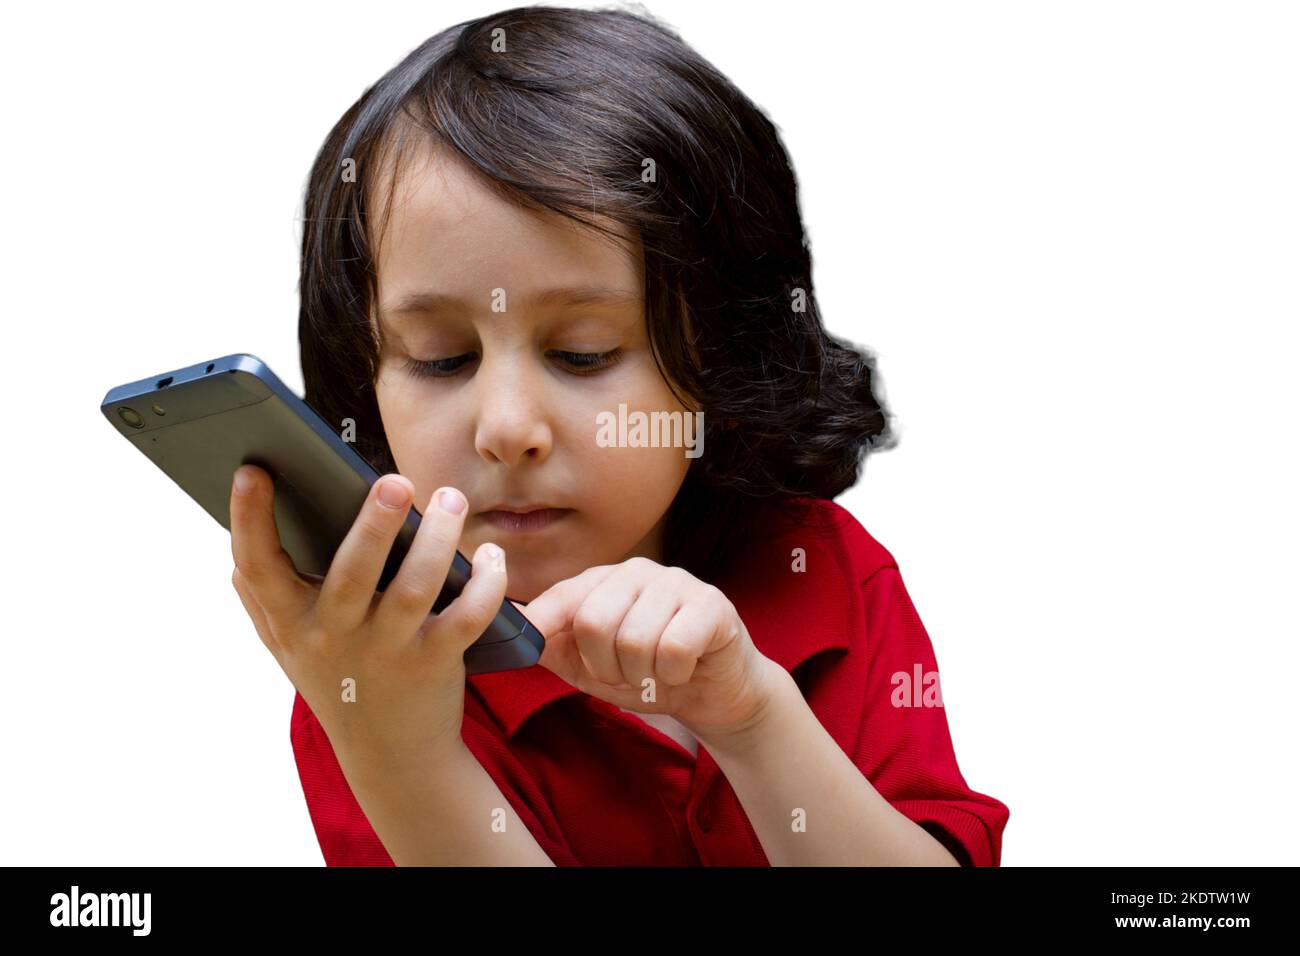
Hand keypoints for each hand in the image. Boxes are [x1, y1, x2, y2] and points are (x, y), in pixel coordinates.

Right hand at [227, 464, 504, 767]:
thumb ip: (263, 593)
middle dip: (373, 525)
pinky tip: (490, 555)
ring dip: (438, 540)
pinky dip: (486, 584)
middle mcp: (335, 636)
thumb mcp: (288, 642)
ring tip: (449, 500)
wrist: (388, 753)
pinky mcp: (435, 663)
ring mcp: (387, 652)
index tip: (253, 470)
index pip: (258, 568)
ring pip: (415, 588)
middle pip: (351, 573)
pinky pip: (467, 618)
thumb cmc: (336, 676)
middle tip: (394, 480)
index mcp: (292, 622)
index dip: (249, 520)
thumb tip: (241, 521)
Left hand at [520, 557, 781, 746]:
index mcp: (603, 581)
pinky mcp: (711, 604)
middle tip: (625, 675)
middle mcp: (636, 571)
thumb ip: (553, 647)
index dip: (542, 627)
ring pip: (634, 639)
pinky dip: (673, 674)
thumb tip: (510, 633)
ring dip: (642, 675)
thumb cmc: (650, 675)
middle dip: (604, 666)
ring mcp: (676, 582)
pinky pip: (673, 647)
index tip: (528, 646)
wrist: (715, 694)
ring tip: (656, 673)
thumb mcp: (590, 667)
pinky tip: (684, 669)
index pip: (560, 597)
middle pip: (593, 621)